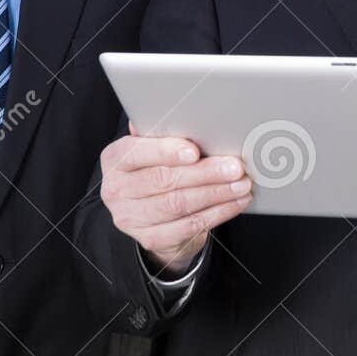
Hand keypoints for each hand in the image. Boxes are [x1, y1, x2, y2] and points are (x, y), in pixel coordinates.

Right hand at [99, 127, 251, 272]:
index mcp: (115, 159)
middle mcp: (116, 189)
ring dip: (217, 193)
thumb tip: (187, 115)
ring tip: (241, 184)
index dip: (167, 152)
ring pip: (179, 204)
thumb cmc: (156, 170)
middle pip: (164, 180)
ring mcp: (131, 218)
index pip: (138, 153)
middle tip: (235, 167)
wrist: (150, 216)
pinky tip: (236, 202)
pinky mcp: (151, 239)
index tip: (195, 151)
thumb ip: (163, 133)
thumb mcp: (154, 149)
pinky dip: (218, 213)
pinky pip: (190, 225)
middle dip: (205, 172)